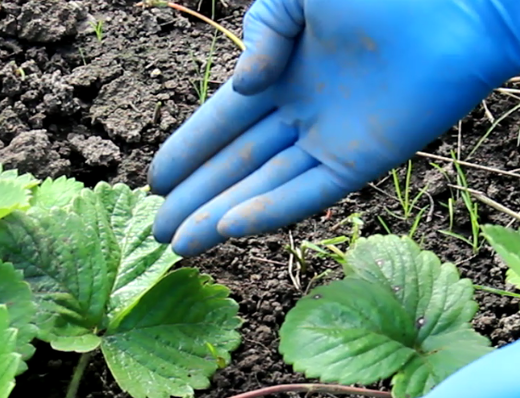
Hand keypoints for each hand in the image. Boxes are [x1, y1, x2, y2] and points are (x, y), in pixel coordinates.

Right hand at [148, 0, 519, 255]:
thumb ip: (262, 31)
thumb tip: (243, 89)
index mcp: (286, 69)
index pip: (225, 121)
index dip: (189, 150)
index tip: (155, 180)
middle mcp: (304, 111)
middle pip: (237, 165)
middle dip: (196, 197)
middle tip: (157, 232)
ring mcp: (332, 139)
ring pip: (264, 187)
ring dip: (221, 217)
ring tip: (179, 244)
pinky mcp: (363, 160)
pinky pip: (307, 192)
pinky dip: (268, 211)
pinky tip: (230, 227)